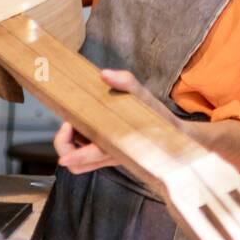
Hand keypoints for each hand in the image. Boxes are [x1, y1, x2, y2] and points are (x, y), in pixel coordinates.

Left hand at [52, 68, 190, 174]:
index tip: (62, 156)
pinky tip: (88, 120)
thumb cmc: (159, 119)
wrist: (176, 138)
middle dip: (64, 144)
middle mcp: (110, 156)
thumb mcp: (146, 97)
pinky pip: (86, 154)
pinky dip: (79, 140)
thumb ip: (126, 83)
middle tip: (69, 122)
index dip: (73, 155)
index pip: (90, 157)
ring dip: (71, 142)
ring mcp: (108, 157)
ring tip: (78, 119)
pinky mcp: (109, 153)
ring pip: (79, 161)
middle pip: (76, 165)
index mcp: (118, 146)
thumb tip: (104, 74)